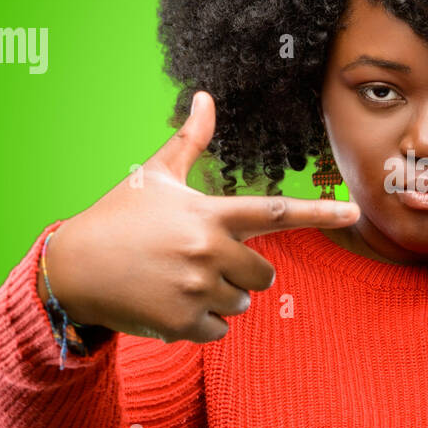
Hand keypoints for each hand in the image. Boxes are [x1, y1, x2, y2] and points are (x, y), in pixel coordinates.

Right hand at [43, 91, 359, 342]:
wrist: (73, 269)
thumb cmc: (119, 217)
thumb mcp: (154, 175)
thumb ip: (190, 142)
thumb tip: (206, 97)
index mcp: (210, 214)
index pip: (277, 211)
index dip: (320, 211)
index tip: (355, 211)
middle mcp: (209, 251)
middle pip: (264, 275)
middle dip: (242, 273)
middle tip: (203, 262)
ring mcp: (196, 289)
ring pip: (241, 303)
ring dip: (220, 297)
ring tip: (179, 279)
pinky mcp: (182, 322)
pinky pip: (219, 330)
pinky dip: (201, 322)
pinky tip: (171, 303)